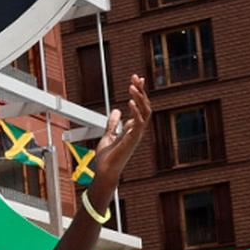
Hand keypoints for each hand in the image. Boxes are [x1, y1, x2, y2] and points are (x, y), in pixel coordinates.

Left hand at [85, 75, 150, 207]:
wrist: (104, 171)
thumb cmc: (107, 157)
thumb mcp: (108, 135)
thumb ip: (112, 123)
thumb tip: (116, 111)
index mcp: (132, 127)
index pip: (140, 105)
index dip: (139, 91)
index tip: (137, 78)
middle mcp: (137, 130)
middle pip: (145, 106)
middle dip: (141, 91)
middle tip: (135, 77)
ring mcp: (136, 135)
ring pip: (145, 112)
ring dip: (140, 98)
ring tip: (132, 86)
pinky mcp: (132, 140)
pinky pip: (139, 124)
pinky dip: (136, 112)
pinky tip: (129, 102)